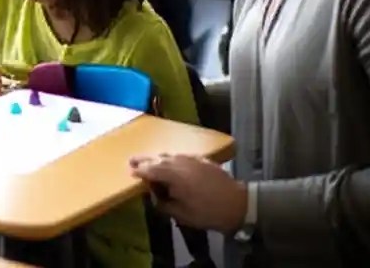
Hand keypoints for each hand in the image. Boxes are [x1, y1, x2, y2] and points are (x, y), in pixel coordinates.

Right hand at [128, 154, 246, 232]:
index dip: (140, 171)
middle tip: (132, 159)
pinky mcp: (203, 160)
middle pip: (159, 159)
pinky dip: (174, 158)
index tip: (131, 172)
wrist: (238, 204)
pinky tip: (173, 161)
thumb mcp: (182, 215)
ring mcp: (193, 160)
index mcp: (174, 176)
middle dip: (145, 159)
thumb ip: (165, 204)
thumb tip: (155, 198)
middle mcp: (181, 163)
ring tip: (150, 160)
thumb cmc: (208, 212)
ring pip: (171, 155)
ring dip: (158, 157)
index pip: (152, 170)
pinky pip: (183, 156)